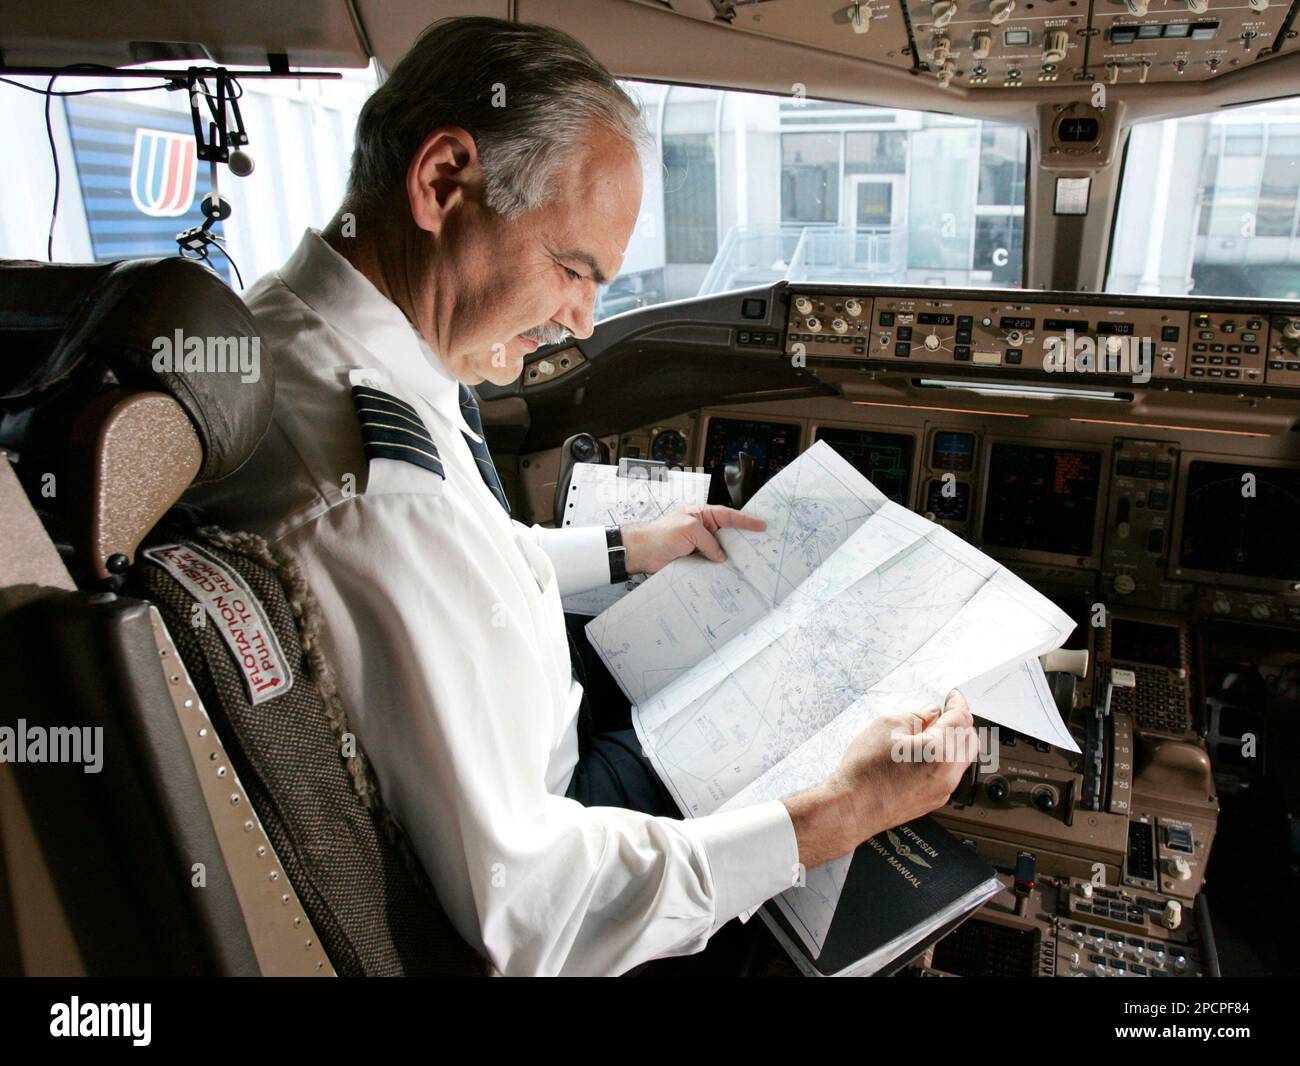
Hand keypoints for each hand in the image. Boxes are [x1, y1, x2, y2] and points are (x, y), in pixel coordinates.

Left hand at [620, 505, 765, 574]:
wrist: (642, 553)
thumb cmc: (660, 535)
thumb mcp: (689, 531)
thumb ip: (708, 542)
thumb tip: (720, 556)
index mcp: (701, 515)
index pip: (728, 516)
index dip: (745, 521)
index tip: (761, 525)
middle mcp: (701, 529)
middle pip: (727, 534)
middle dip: (742, 540)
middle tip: (760, 545)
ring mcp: (698, 545)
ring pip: (720, 551)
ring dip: (730, 557)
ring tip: (748, 563)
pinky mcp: (694, 560)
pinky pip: (710, 563)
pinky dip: (718, 569)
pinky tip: (728, 574)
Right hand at [784, 689, 977, 870]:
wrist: (853, 807)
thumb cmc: (866, 771)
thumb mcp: (887, 727)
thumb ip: (916, 716)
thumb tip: (930, 714)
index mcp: (940, 751)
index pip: (961, 719)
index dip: (957, 702)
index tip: (953, 696)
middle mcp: (948, 773)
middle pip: (969, 739)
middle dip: (960, 721)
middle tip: (944, 710)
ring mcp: (943, 789)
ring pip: (963, 758)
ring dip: (955, 740)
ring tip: (932, 730)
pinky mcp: (934, 799)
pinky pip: (951, 773)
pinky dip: (947, 757)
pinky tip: (926, 751)